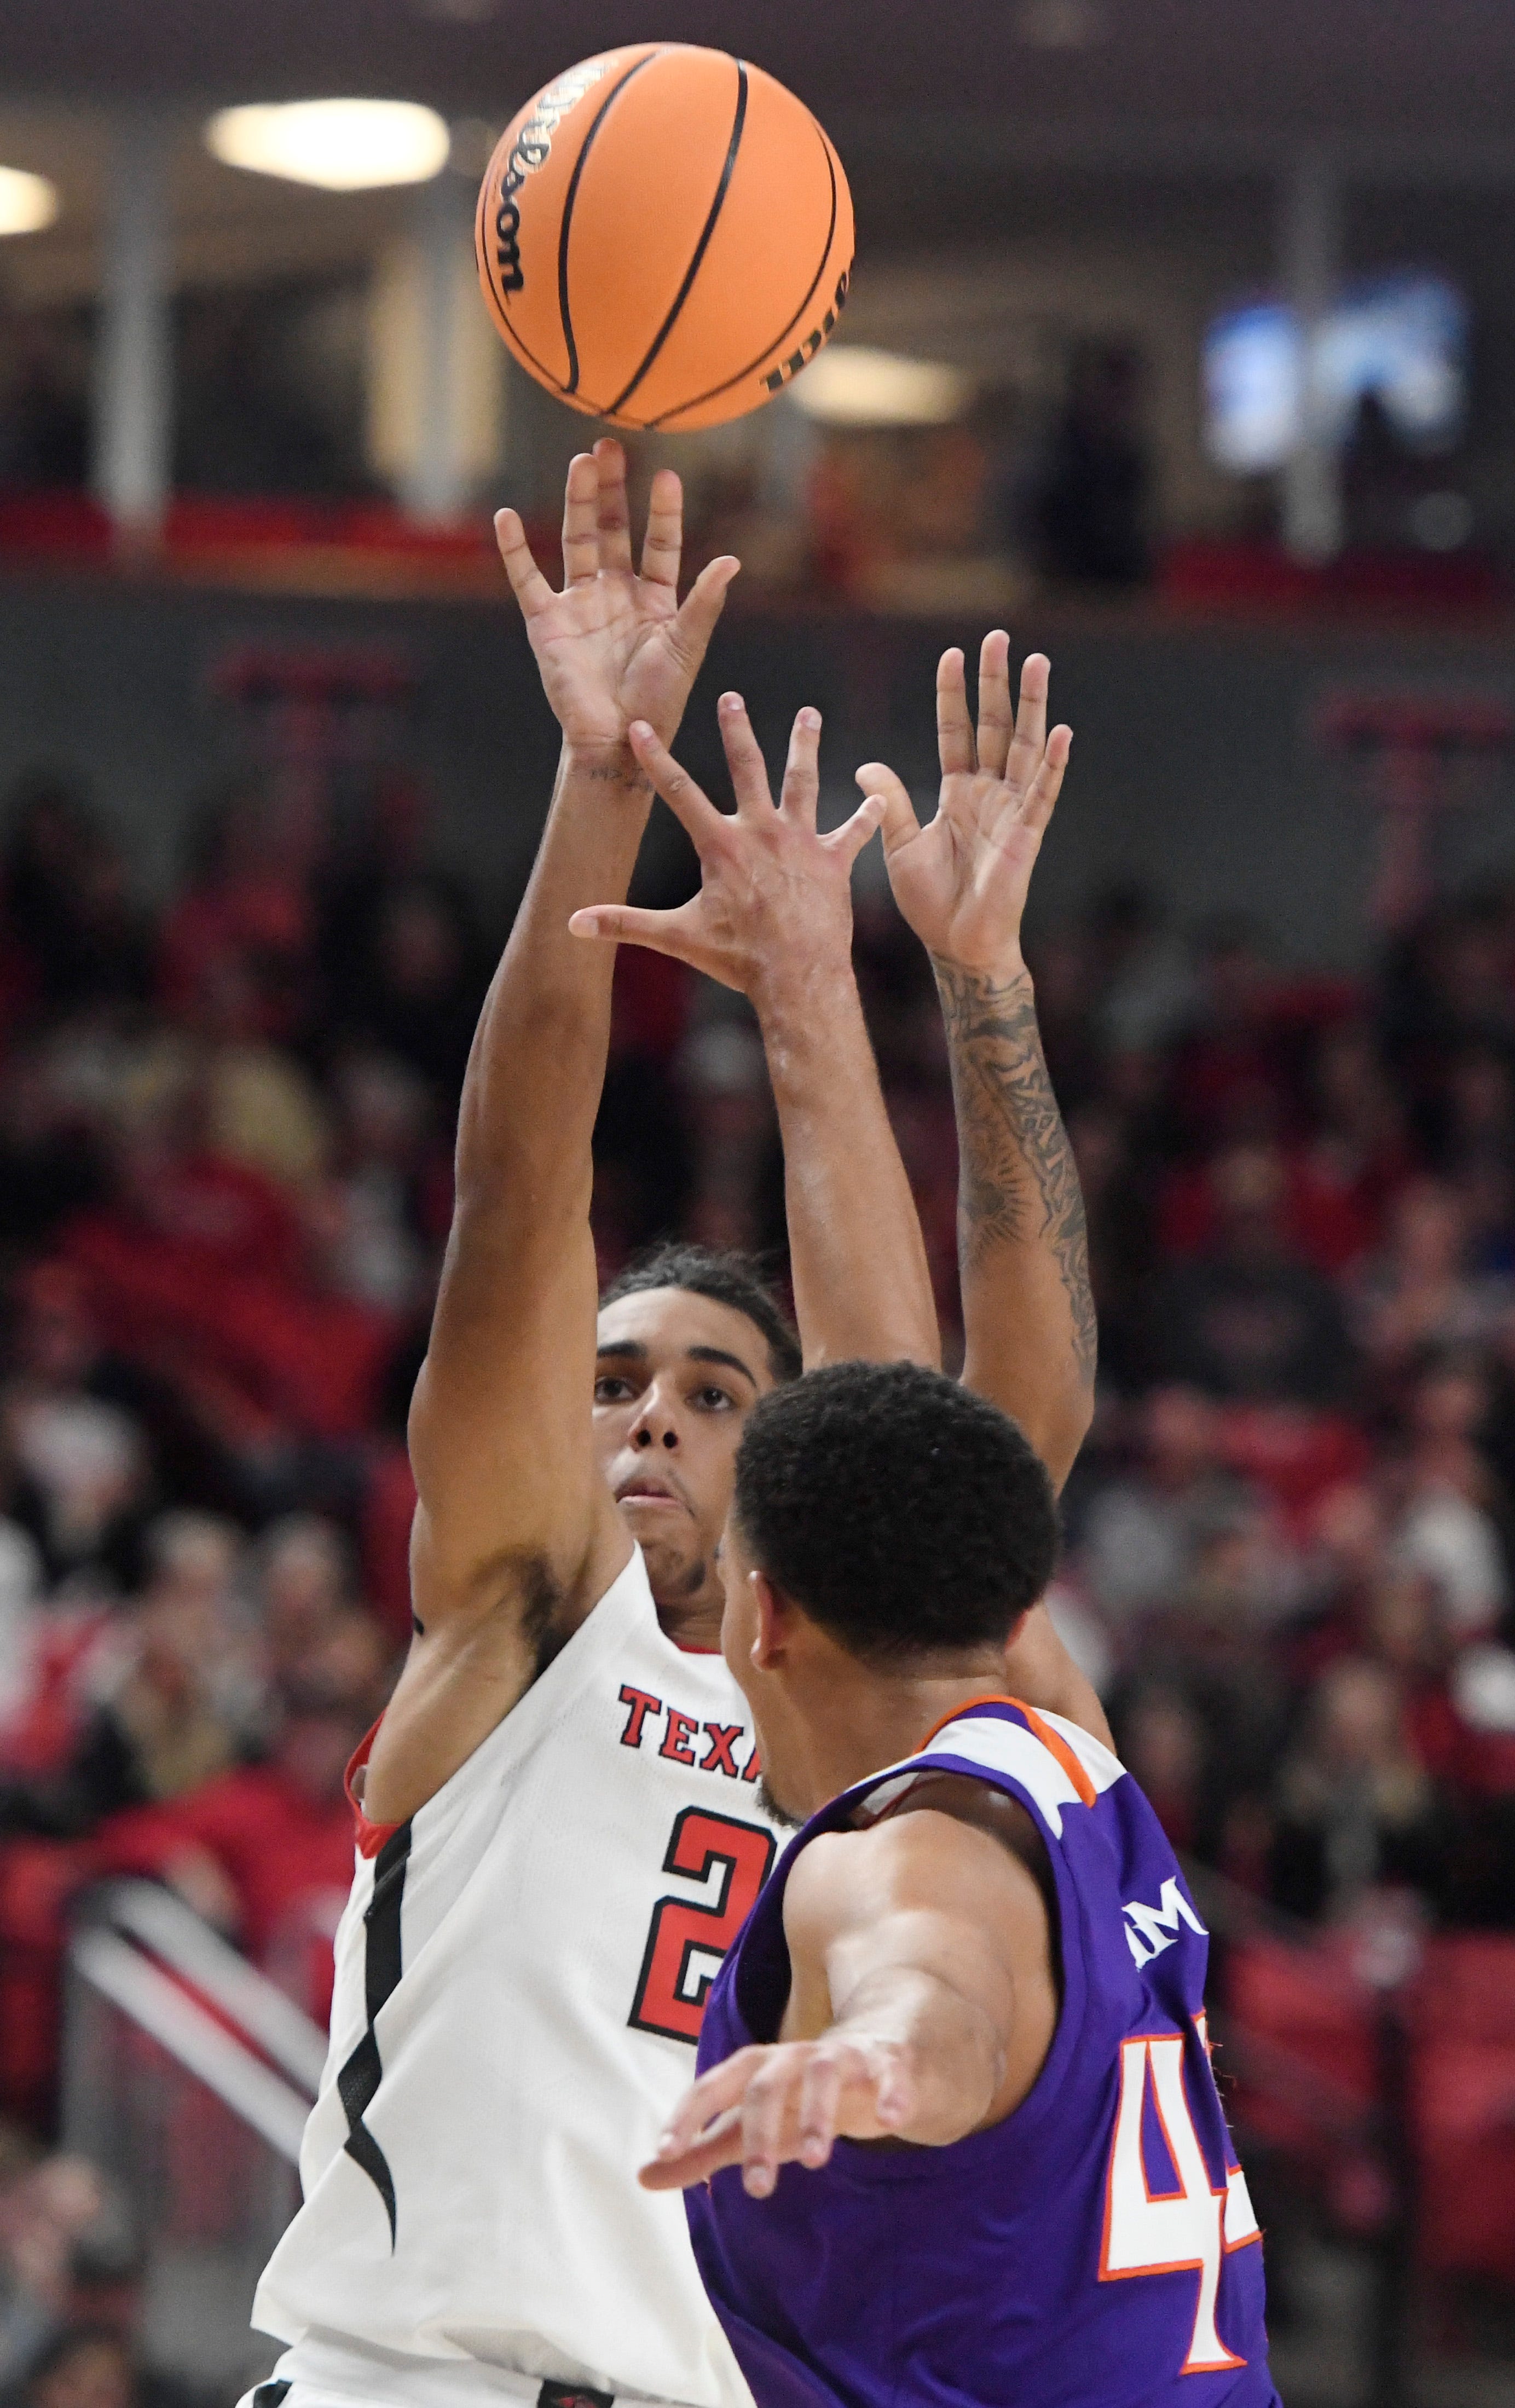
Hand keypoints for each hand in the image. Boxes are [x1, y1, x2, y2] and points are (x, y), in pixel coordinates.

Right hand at [494, 438, 737, 760]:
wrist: (618, 740)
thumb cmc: (658, 701)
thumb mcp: (687, 647)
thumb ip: (704, 602)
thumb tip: (732, 560)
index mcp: (654, 600)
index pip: (660, 544)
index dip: (664, 512)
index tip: (667, 475)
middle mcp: (615, 594)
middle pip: (612, 530)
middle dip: (612, 489)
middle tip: (611, 445)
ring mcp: (579, 604)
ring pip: (576, 540)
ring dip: (577, 501)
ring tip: (581, 461)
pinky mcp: (547, 622)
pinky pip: (527, 578)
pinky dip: (514, 549)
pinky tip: (506, 516)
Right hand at [568, 696, 883, 1002]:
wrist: (798, 977)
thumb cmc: (737, 959)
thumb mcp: (677, 938)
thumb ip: (625, 924)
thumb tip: (572, 925)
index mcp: (722, 844)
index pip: (680, 792)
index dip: (657, 758)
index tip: (642, 726)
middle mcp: (762, 831)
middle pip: (748, 768)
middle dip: (737, 730)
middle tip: (731, 697)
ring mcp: (801, 842)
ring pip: (803, 783)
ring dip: (804, 747)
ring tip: (809, 716)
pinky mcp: (833, 861)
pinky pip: (853, 831)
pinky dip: (866, 814)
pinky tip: (879, 795)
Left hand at [639, 2034, 915, 2196]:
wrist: (866, 2059)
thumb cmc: (795, 2099)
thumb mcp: (747, 2125)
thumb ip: (701, 2151)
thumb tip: (642, 2176)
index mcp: (755, 2068)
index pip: (712, 2086)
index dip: (687, 2115)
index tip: (665, 2151)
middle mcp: (792, 2056)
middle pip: (766, 2085)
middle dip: (760, 2134)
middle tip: (757, 2189)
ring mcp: (840, 2055)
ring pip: (824, 2073)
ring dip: (818, 2113)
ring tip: (815, 2161)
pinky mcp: (885, 2062)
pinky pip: (889, 2071)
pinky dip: (890, 2090)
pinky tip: (892, 2118)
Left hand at [855, 639, 1070, 973]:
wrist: (956, 945)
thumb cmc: (930, 902)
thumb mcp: (899, 846)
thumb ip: (889, 803)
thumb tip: (864, 765)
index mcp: (957, 793)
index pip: (956, 731)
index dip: (954, 695)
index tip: (953, 653)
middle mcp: (988, 794)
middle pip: (994, 726)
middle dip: (996, 683)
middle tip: (1000, 637)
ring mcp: (1011, 811)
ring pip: (1024, 747)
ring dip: (1031, 706)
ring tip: (1036, 663)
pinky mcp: (1027, 836)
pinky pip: (1043, 793)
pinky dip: (1054, 764)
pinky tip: (1062, 731)